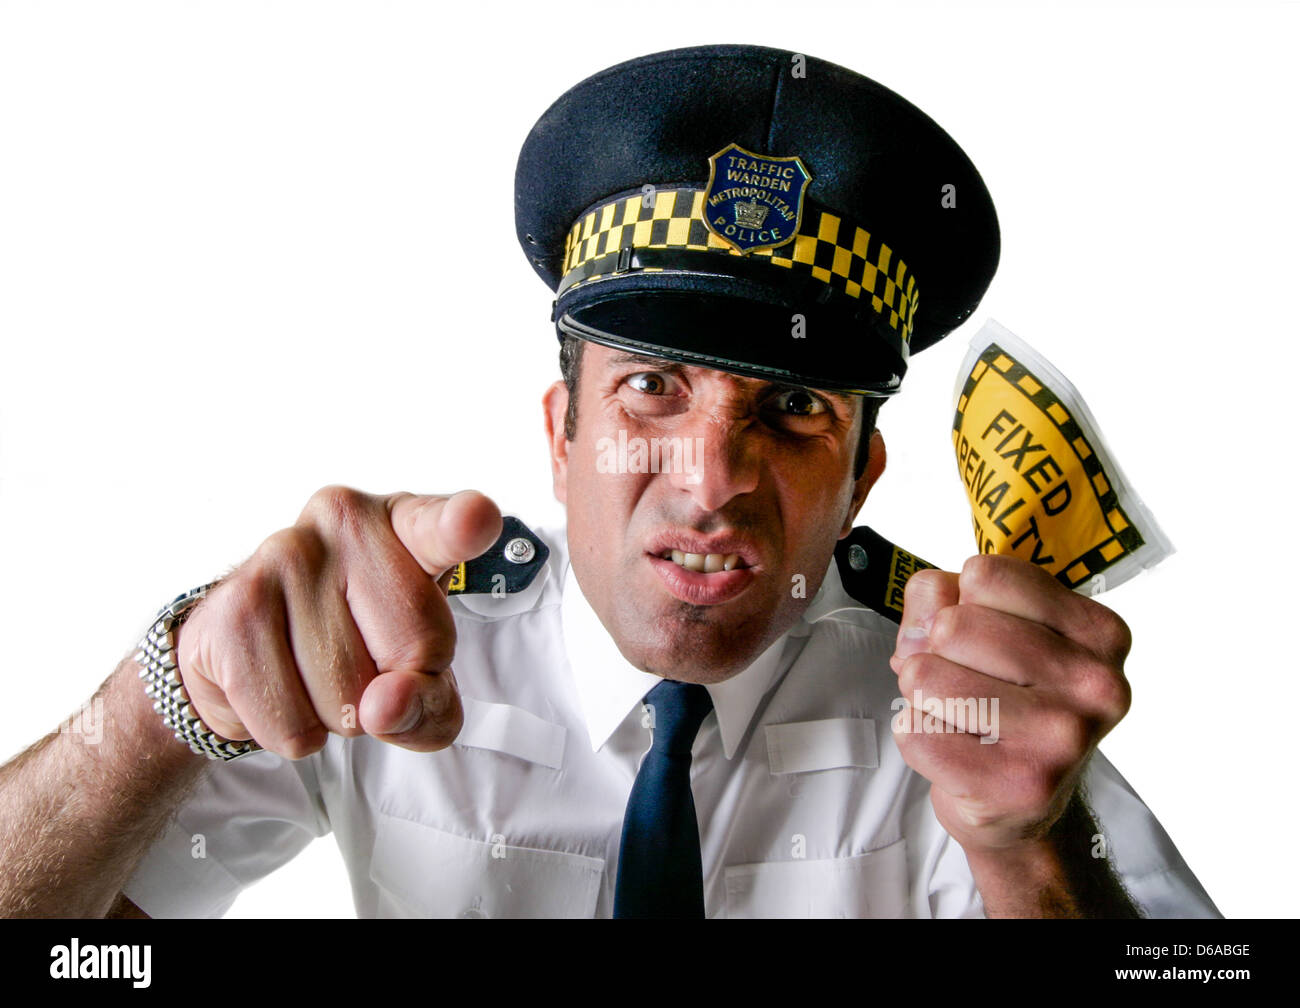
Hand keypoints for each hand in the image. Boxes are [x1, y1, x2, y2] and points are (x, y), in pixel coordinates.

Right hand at [175, 486, 502, 756]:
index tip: (475, 518)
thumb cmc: (359, 642)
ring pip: (347, 701)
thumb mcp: (423, 674)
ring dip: (339, 716)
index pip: (441, 525)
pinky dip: (293, 732)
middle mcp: (345, 521)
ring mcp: (282, 555)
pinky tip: (282, 685)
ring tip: (318, 669)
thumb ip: (430, 703)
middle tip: (366, 658)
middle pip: (413, 652)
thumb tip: (383, 707)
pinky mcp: (230, 608)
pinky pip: (290, 723)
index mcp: (408, 524)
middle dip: (396, 687)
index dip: (462, 524)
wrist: (249, 644)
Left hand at [888, 554, 1131, 856]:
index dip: (959, 603)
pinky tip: (957, 751)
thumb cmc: (1005, 700)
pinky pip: (915, 732)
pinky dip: (918, 737)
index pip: (983, 575)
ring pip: (926, 677)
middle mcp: (1096, 684)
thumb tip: (924, 621)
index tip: (979, 638)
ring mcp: (1065, 738)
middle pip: (951, 626)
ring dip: (922, 696)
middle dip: (936, 653)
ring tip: (958, 716)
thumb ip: (941, 597)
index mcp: (1099, 632)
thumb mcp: (983, 628)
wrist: (1022, 807)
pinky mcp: (1021, 785)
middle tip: (963, 685)